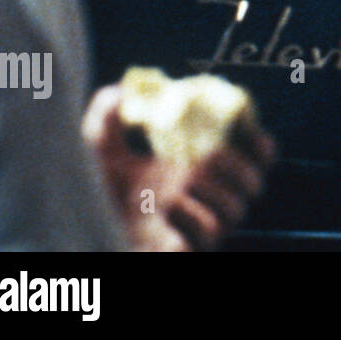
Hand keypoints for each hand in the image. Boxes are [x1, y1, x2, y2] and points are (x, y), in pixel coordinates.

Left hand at [82, 84, 276, 250]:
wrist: (80, 231)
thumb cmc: (96, 190)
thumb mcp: (98, 148)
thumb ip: (107, 117)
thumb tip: (120, 91)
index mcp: (198, 170)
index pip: (250, 159)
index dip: (260, 146)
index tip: (252, 133)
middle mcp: (205, 200)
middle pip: (253, 183)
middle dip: (236, 168)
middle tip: (206, 159)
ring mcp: (198, 227)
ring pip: (235, 209)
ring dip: (212, 193)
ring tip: (178, 189)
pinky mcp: (188, 248)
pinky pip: (209, 233)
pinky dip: (193, 217)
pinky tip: (166, 212)